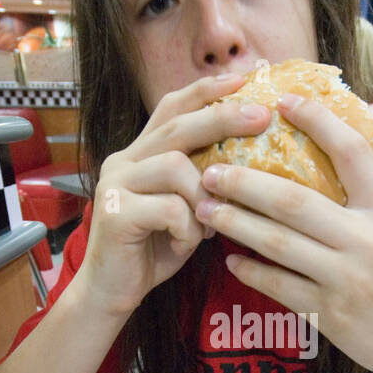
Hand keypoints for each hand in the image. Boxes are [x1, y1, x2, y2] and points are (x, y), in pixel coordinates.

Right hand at [75, 72, 270, 318]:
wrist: (111, 293)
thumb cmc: (153, 251)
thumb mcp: (185, 210)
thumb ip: (201, 183)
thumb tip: (250, 164)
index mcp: (140, 154)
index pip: (171, 108)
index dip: (205, 91)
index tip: (241, 79)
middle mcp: (124, 161)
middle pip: (177, 127)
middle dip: (222, 118)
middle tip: (261, 117)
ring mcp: (115, 184)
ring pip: (174, 165)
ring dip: (204, 195)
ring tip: (209, 225)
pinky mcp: (115, 213)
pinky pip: (169, 207)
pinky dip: (188, 227)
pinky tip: (185, 243)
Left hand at [194, 92, 372, 372]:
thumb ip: (363, 197)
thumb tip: (321, 151)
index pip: (351, 152)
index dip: (317, 121)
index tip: (282, 100)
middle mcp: (367, 240)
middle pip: (294, 200)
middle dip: (245, 183)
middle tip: (210, 170)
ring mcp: (346, 279)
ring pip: (277, 243)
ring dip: (235, 223)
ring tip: (205, 208)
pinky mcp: (330, 314)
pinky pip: (278, 285)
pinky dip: (250, 270)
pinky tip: (230, 258)